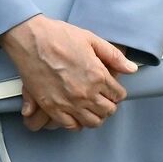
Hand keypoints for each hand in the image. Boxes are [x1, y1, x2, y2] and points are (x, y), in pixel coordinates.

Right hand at [0, 14, 136, 130]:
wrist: (31, 39)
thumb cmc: (59, 35)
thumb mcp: (91, 39)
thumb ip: (114, 56)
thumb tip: (132, 69)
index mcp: (98, 75)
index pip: (118, 95)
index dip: (117, 93)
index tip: (112, 90)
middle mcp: (86, 93)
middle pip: (108, 111)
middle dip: (109, 105)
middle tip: (103, 99)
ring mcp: (69, 103)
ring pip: (92, 122)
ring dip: (96, 116)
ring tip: (92, 108)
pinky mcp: (52, 108)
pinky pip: (71, 126)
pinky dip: (77, 123)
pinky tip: (76, 115)